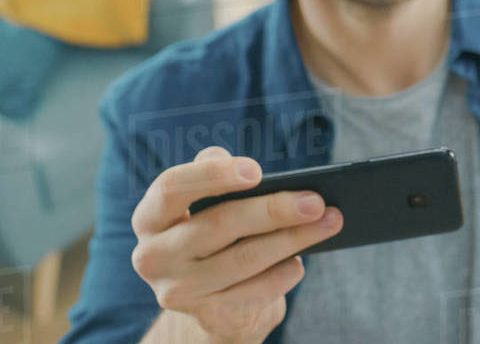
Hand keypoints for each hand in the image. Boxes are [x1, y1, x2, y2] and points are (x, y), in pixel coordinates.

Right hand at [130, 146, 342, 342]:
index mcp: (150, 217)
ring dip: (293, 240)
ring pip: (243, 259)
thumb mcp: (205, 204)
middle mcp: (153, 256)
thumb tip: (242, 165)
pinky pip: (253, 291)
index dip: (213, 176)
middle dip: (274, 210)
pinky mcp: (205, 315)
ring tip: (328, 222)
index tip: (258, 170)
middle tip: (317, 201)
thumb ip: (215, 176)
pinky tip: (301, 262)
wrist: (208, 302)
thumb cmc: (213, 234)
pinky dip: (281, 275)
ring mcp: (178, 290)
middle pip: (220, 224)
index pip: (172, 187)